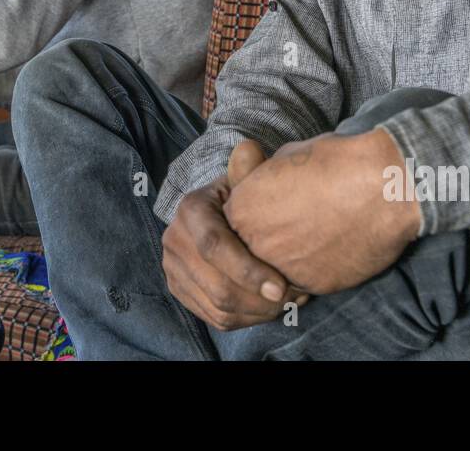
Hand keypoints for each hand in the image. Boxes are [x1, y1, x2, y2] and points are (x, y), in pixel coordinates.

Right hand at [161, 175, 305, 331]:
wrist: (218, 213)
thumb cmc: (241, 196)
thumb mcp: (245, 180)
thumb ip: (249, 171)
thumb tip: (249, 150)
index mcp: (191, 210)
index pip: (215, 247)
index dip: (249, 271)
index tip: (282, 287)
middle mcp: (175, 241)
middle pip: (217, 286)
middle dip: (260, 300)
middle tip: (296, 298)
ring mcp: (174, 269)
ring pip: (218, 308)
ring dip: (259, 313)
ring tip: (290, 303)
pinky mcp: (180, 290)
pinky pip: (215, 318)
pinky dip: (247, 319)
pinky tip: (271, 309)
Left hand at [222, 129, 420, 295]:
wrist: (380, 186)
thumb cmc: (334, 162)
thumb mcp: (285, 157)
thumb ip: (262, 177)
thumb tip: (259, 181)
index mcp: (241, 210)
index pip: (234, 224)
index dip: (256, 216)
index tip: (274, 210)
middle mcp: (255, 244)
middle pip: (251, 251)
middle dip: (268, 241)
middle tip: (296, 226)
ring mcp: (282, 269)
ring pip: (276, 272)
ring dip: (288, 261)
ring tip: (315, 239)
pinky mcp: (313, 287)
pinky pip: (304, 283)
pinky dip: (314, 271)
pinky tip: (331, 251)